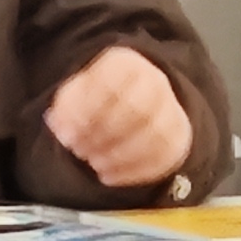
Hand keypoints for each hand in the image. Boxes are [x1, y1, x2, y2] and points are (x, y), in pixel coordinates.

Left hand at [45, 44, 193, 189]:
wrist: (139, 101)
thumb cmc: (102, 97)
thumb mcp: (78, 92)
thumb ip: (67, 107)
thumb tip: (62, 127)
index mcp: (127, 65)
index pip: (111, 83)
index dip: (86, 112)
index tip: (67, 135)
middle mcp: (156, 83)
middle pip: (137, 109)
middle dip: (104, 135)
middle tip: (80, 150)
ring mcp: (172, 112)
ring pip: (154, 136)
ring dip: (118, 156)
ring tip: (93, 162)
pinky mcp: (179, 140)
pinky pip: (163, 159)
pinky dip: (132, 172)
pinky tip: (108, 176)